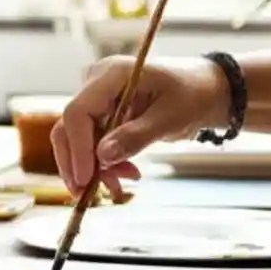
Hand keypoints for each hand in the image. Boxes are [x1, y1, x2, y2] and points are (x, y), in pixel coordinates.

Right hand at [51, 56, 225, 198]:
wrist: (202, 90)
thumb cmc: (191, 94)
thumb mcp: (170, 117)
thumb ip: (136, 136)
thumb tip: (103, 157)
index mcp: (111, 74)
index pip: (78, 112)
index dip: (78, 148)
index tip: (86, 180)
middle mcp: (96, 84)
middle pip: (68, 127)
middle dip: (78, 163)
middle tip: (89, 194)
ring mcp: (97, 100)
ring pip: (77, 141)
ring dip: (94, 168)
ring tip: (121, 185)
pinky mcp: (101, 115)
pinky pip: (91, 144)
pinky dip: (103, 165)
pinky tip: (123, 175)